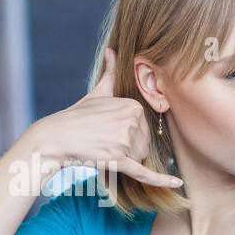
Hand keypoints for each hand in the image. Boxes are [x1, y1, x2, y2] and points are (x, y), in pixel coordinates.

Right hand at [24, 47, 182, 188]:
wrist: (57, 136)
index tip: (111, 132)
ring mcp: (125, 141)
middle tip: (104, 142)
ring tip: (104, 151)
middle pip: (144, 144)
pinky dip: (162, 180)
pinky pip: (145, 173)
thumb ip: (110, 72)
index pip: (145, 128)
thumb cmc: (77, 115)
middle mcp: (132, 122)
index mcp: (133, 106)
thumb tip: (112, 50)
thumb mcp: (97, 91)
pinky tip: (177, 184)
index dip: (130, 134)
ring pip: (139, 158)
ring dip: (125, 160)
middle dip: (128, 148)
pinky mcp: (119, 161)